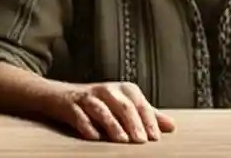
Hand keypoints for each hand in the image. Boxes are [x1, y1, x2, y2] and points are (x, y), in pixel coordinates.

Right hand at [45, 82, 175, 142]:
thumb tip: (171, 126)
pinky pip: (79, 115)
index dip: (149, 120)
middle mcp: (107, 90)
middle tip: (142, 141)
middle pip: (123, 105)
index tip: (155, 137)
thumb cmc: (97, 103)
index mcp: (123, 90)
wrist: (59, 95)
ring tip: (122, 140)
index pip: (140, 104)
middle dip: (134, 123)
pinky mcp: (70, 105)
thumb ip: (146, 115)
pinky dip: (87, 126)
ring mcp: (88, 97)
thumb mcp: (123, 106)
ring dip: (113, 125)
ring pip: (103, 110)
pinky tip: (94, 137)